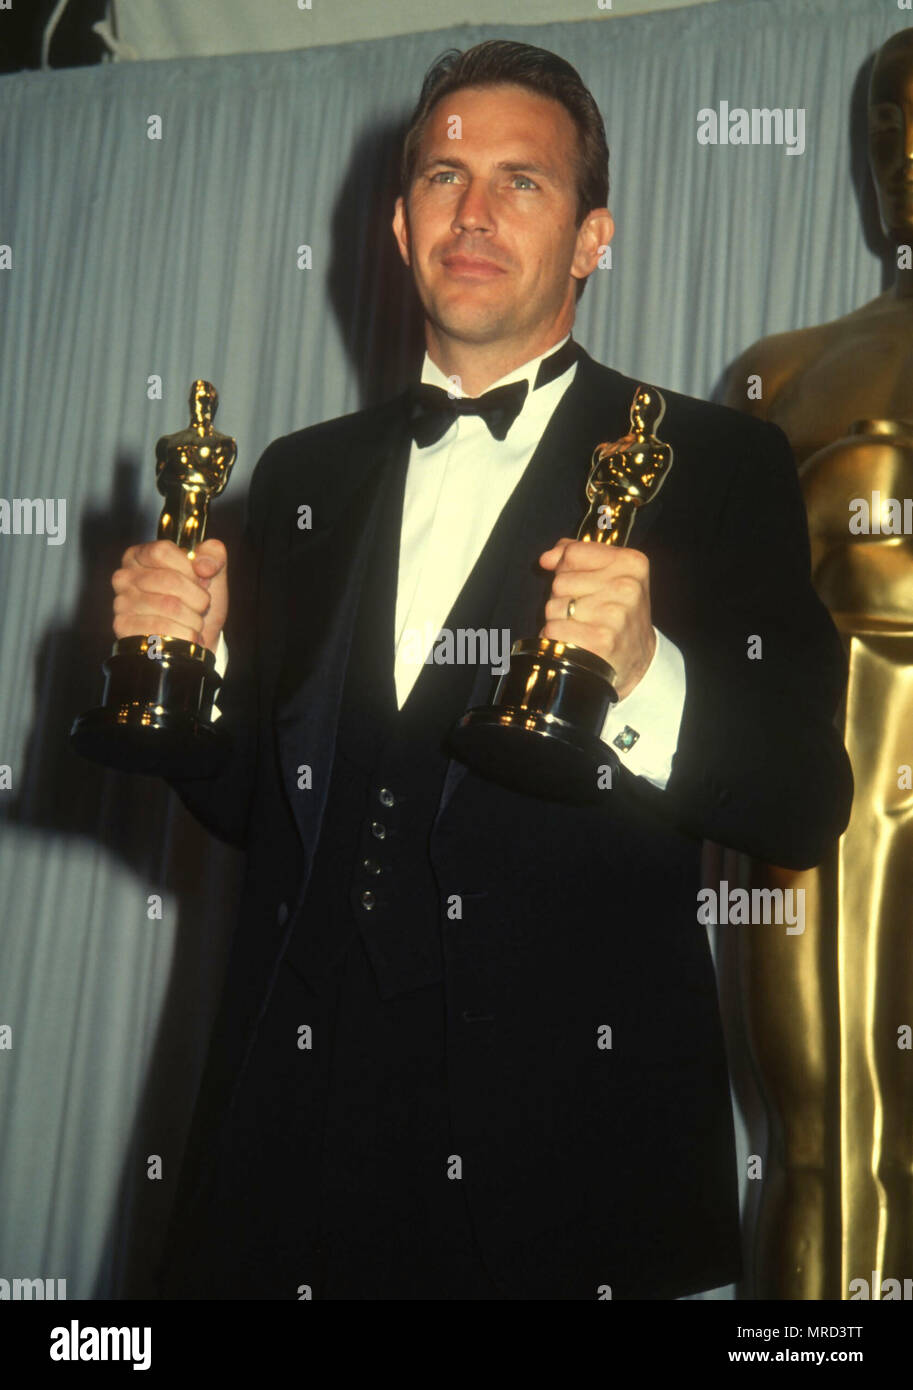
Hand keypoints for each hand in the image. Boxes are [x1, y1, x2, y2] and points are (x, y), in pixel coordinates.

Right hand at [111, 537, 227, 651]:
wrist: (195, 640)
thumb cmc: (197, 602)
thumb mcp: (212, 572)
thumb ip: (214, 554)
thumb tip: (203, 565)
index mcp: (140, 555)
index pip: (162, 551)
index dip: (188, 568)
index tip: (199, 580)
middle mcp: (124, 576)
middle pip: (169, 580)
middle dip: (197, 597)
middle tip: (200, 606)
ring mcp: (121, 603)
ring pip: (170, 607)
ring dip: (194, 619)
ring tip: (193, 622)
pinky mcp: (124, 628)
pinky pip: (163, 630)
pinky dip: (185, 636)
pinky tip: (185, 636)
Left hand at [538, 537, 653, 699]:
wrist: (639, 657)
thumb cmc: (619, 613)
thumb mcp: (610, 575)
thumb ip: (576, 555)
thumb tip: (547, 558)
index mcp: (631, 563)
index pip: (573, 553)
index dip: (566, 569)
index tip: (580, 583)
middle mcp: (626, 586)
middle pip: (560, 581)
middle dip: (563, 597)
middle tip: (585, 611)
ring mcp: (615, 614)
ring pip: (553, 606)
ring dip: (559, 619)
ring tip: (582, 626)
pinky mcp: (600, 640)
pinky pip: (554, 630)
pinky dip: (556, 638)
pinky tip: (575, 641)